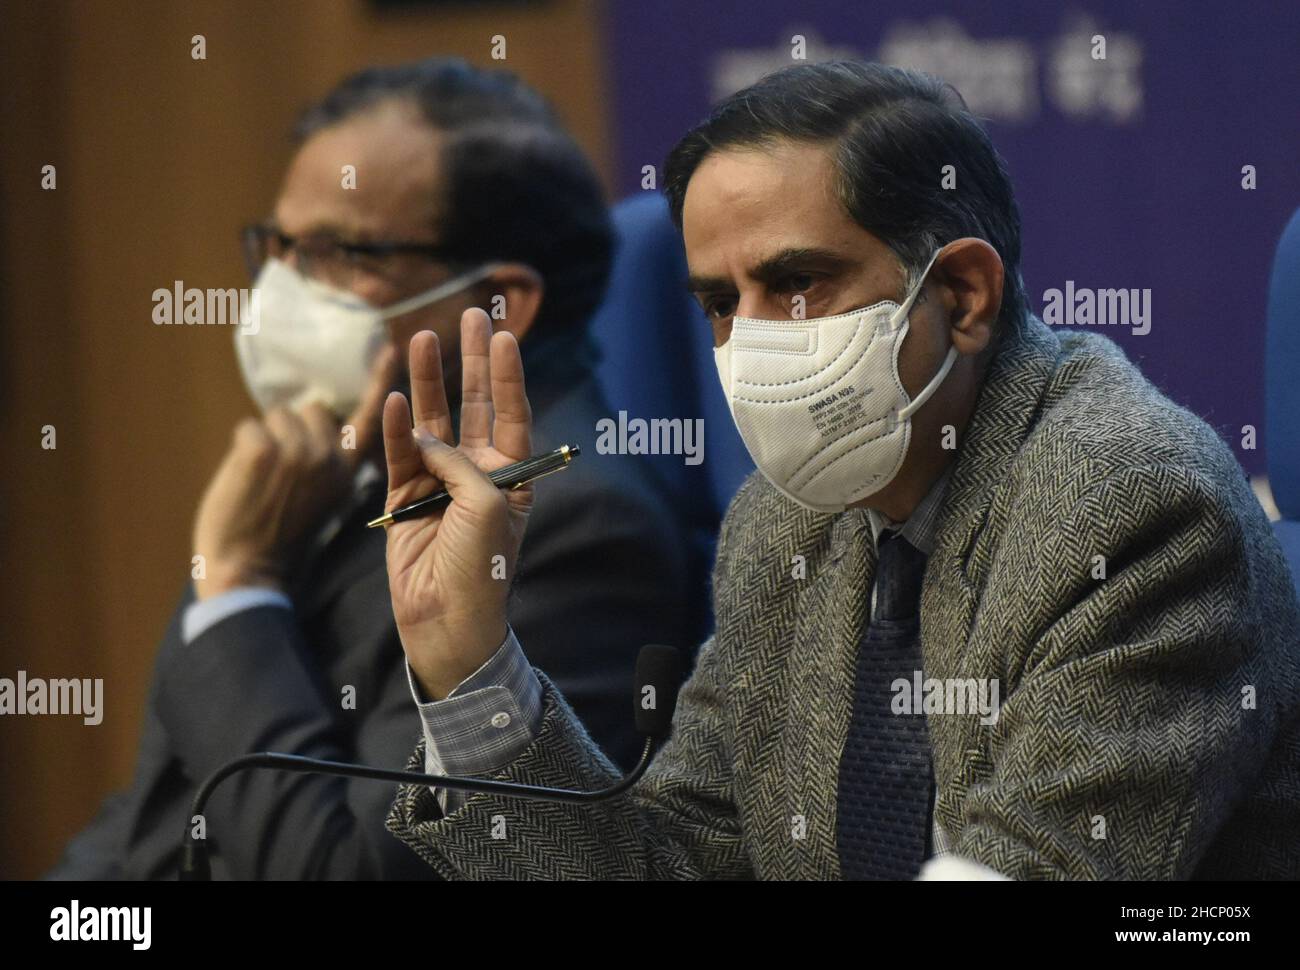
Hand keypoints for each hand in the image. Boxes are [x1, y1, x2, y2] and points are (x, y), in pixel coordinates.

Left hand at [192, 344, 398, 598]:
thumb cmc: (280, 537)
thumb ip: (327, 464)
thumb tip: (315, 418)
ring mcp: (298, 452)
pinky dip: (241, 449)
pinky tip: (245, 480)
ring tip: (262, 479)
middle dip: (293, 430)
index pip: (371, 421)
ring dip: (265, 439)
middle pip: (311, 410)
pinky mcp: (263, 450)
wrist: (247, 571)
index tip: (394, 349)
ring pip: (277, 416)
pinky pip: (248, 426)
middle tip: (281, 472)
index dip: (381, 381)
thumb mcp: (323, 501)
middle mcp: (332, 459)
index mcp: (350, 473)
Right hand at [382, 310, 532, 699]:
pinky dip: (396, 428)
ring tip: (421, 337)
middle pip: (473, 404)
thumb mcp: (488, 506)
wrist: (448, 617)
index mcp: (511, 474)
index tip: (503, 334)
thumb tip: (424, 434)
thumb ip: (459, 462)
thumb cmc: (483, 566)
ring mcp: (438, 482)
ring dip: (427, 380)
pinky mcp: (403, 497)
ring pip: (432, 420)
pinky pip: (399, 454)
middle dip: (469, 360)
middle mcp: (477, 471)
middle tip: (469, 315)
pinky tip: (394, 399)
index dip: (506, 374)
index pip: (510, 412)